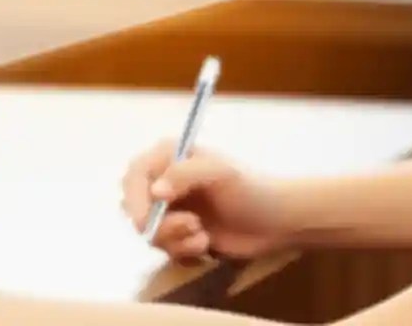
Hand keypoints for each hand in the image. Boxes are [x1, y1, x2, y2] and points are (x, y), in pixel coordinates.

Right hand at [121, 141, 287, 261]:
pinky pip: (165, 251)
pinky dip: (184, 253)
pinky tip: (207, 246)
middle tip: (191, 226)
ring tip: (204, 237)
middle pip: (134, 208)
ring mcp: (170, 211)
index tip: (148, 220)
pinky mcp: (179, 236)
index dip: (135, 199)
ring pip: (150, 234)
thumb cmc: (251, 189)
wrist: (278, 223)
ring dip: (177, 241)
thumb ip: (184, 174)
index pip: (133, 177)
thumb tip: (154, 191)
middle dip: (159, 225)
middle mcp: (163, 183)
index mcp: (168, 158)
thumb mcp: (221, 172)